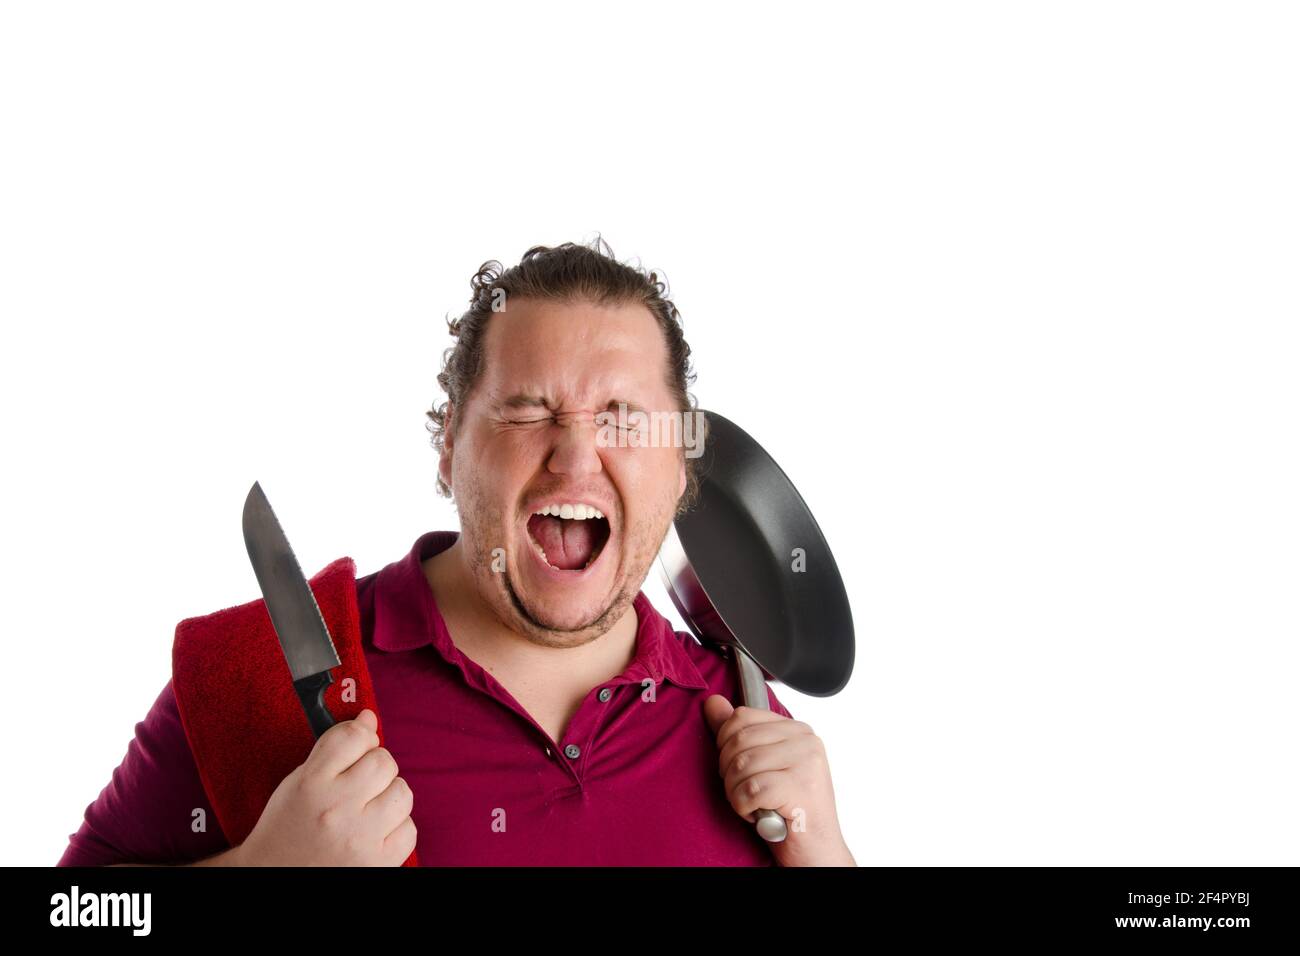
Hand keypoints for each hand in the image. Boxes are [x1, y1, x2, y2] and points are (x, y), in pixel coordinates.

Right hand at [232, 708, 416, 865]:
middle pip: (384, 762)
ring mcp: (359, 838)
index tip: (359, 745)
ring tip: (367, 810)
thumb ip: (334, 747)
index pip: (354, 736)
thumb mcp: (298, 781)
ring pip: (402, 792)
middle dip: (376, 768)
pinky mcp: (378, 863)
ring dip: (389, 796)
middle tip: (359, 784)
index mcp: (311, 784)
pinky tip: (375, 832)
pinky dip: (396, 828)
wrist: (273, 875)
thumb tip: (369, 718)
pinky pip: (409, 829)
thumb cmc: (287, 826)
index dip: (361, 736)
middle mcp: (336, 809)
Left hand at [704, 695, 855, 866]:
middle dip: (729, 773)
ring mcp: (807, 762)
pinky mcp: (802, 787)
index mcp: (797, 729)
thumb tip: (712, 703)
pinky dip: (744, 807)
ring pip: (742, 765)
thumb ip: (736, 733)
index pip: (742, 717)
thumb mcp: (760, 766)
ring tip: (753, 805)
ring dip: (736, 793)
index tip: (737, 769)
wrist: (816, 850)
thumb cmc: (787, 810)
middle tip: (745, 792)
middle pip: (738, 740)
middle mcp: (806, 740)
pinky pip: (751, 788)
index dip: (725, 745)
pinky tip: (759, 815)